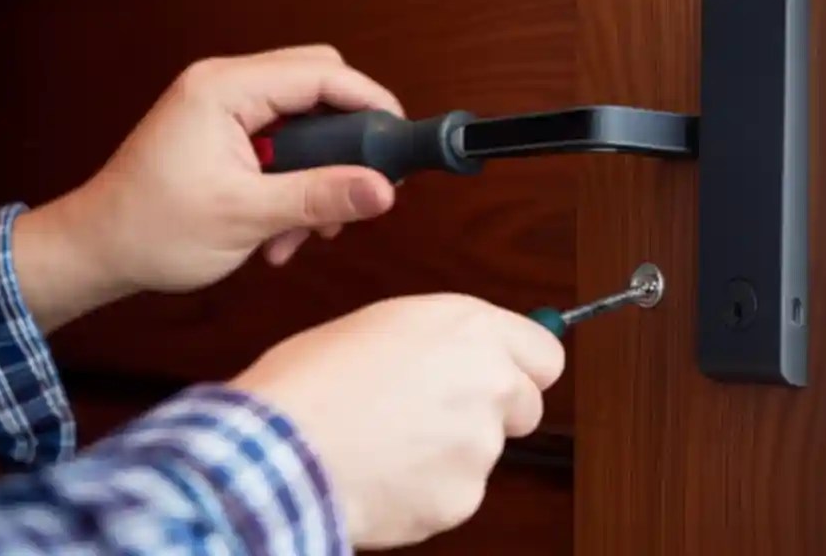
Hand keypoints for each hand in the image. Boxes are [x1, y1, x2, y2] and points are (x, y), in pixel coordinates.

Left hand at [13, 45, 402, 331]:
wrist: (95, 252)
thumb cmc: (151, 230)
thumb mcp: (246, 217)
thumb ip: (320, 197)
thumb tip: (384, 191)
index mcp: (224, 90)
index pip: (321, 75)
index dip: (371, 102)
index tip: (403, 140)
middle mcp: (225, 86)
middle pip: (320, 87)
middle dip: (348, 142)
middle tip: (366, 184)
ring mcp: (224, 107)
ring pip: (307, 120)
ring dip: (321, 175)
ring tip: (310, 229)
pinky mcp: (226, 132)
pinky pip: (285, 144)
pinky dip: (297, 185)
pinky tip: (283, 232)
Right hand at [230, 294, 564, 548]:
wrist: (280, 449)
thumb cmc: (310, 382)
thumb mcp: (380, 328)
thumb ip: (440, 343)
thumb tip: (462, 357)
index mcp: (470, 328)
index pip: (545, 356)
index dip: (522, 371)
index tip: (504, 380)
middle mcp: (490, 380)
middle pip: (527, 408)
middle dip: (493, 416)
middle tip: (434, 419)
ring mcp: (481, 444)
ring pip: (483, 454)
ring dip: (449, 456)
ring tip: (384, 447)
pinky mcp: (463, 497)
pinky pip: (455, 496)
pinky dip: (425, 494)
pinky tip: (381, 478)